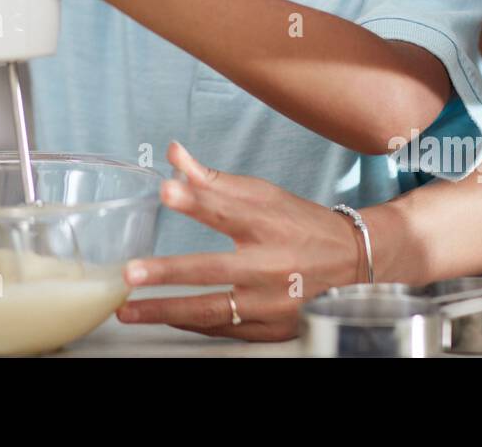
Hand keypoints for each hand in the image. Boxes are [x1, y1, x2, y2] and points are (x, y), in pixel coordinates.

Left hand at [114, 143, 362, 341]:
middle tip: (131, 273)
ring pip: (212, 310)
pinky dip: (191, 323)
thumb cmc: (300, 223)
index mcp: (268, 223)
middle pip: (214, 269)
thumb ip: (212, 180)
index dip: (196, 199)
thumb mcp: (262, 194)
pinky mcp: (273, 327)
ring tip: (127, 309)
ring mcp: (272, 301)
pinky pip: (224, 328)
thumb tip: (173, 154)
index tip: (167, 190)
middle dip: (169, 272)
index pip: (227, 209)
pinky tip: (164, 318)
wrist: (354, 263)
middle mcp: (270, 264)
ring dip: (166, 311)